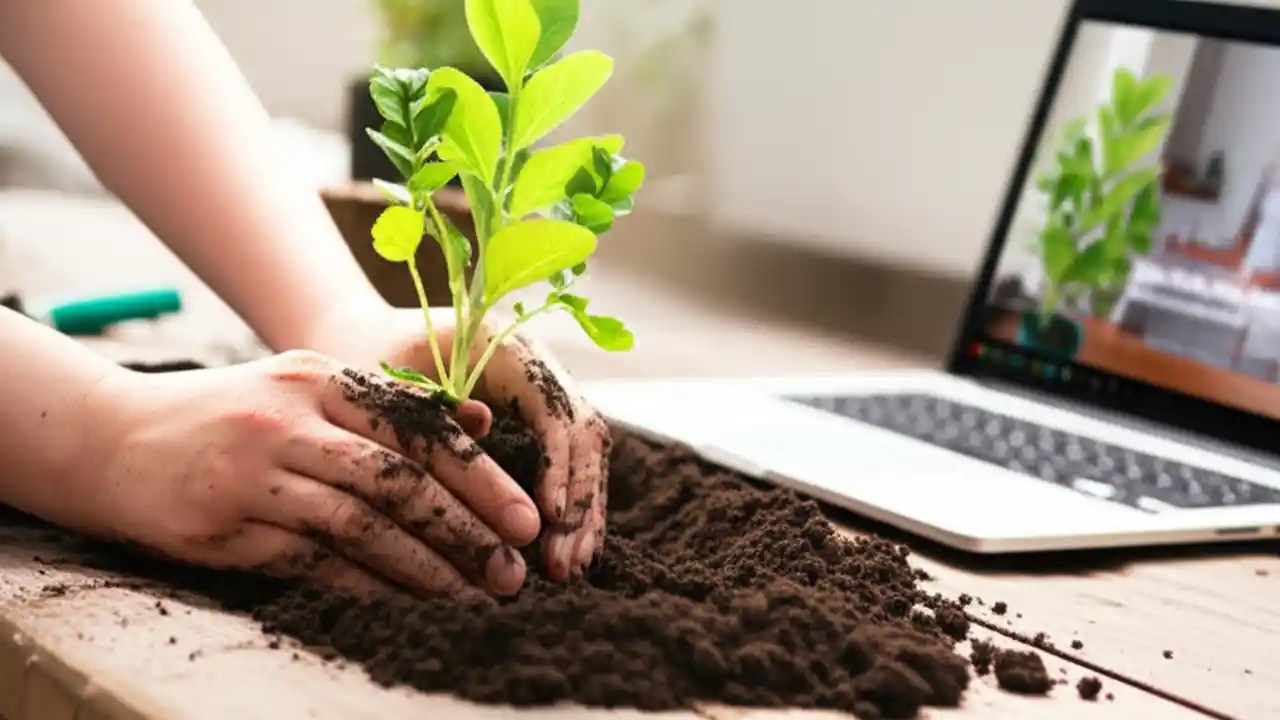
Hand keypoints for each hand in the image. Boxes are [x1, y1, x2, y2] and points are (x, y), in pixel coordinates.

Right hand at [77, 350, 540, 596]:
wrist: (111, 438)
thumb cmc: (231, 416)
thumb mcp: (308, 389)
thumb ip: (393, 405)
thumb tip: (483, 417)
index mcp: (321, 378)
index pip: (420, 428)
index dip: (481, 478)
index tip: (525, 520)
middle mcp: (290, 419)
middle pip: (400, 478)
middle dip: (467, 529)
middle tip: (513, 570)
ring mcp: (254, 473)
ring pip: (362, 524)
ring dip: (427, 566)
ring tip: (473, 595)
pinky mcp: (225, 525)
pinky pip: (314, 561)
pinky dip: (369, 585)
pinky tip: (408, 604)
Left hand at [304, 298, 608, 581]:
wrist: (356, 342)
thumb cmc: (362, 363)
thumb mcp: (384, 384)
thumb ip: (429, 405)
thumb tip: (482, 424)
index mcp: (506, 346)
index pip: (554, 409)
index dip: (558, 466)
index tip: (546, 519)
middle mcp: (537, 365)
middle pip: (584, 434)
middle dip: (578, 502)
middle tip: (561, 566)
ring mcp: (543, 392)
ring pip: (586, 453)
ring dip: (581, 514)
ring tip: (565, 570)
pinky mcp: (537, 421)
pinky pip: (570, 464)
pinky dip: (570, 510)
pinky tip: (560, 552)